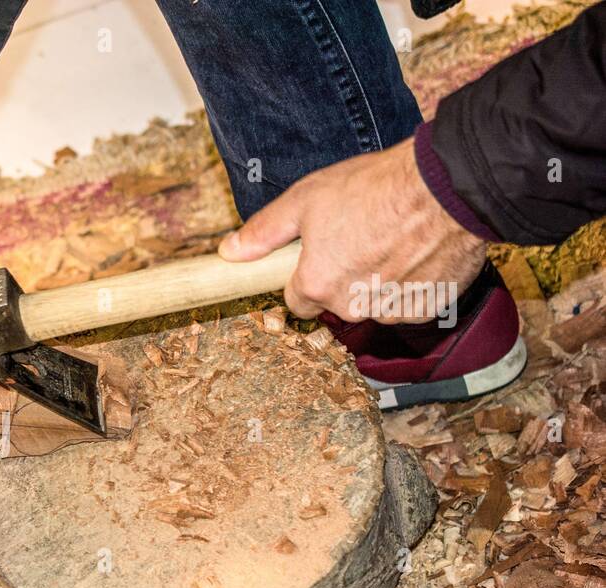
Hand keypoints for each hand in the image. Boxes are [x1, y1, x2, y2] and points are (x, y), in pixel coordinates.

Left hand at [218, 138, 487, 323]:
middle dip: (344, 276)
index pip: (297, 300)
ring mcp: (390, 310)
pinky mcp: (427, 307)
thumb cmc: (375, 188)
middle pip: (336, 301)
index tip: (320, 254)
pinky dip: (412, 282)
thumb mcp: (306, 199)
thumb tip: (229, 252)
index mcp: (316, 286)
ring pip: (374, 303)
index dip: (306, 275)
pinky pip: (410, 300)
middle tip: (361, 235)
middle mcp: (350, 307)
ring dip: (379, 280)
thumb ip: (264, 232)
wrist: (448, 187)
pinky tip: (419, 249)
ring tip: (394, 237)